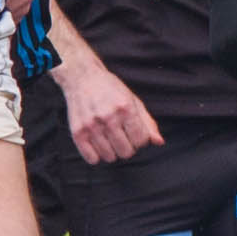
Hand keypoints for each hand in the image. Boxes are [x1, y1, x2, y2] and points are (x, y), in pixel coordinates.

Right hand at [58, 41, 162, 163]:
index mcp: (126, 108)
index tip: (134, 133)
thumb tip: (159, 142)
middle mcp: (108, 117)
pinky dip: (97, 156)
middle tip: (121, 136)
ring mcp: (91, 126)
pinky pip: (92, 159)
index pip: (141, 141)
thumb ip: (147, 122)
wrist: (82, 77)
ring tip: (109, 139)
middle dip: (127, 147)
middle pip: (126, 152)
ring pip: (110, 157)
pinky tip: (98, 145)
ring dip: (112, 151)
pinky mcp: (77, 132)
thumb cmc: (110, 89)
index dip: (140, 140)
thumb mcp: (133, 100)